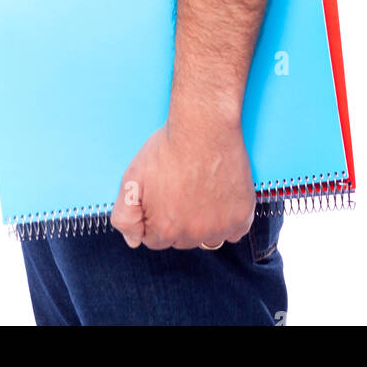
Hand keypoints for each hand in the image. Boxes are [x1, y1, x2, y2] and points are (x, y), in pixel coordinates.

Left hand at [110, 112, 255, 249]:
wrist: (203, 126)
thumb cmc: (168, 148)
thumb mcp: (132, 178)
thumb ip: (125, 216)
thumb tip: (133, 241)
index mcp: (165, 229)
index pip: (155, 239)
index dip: (156, 216)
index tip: (162, 196)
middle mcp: (194, 235)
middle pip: (182, 240)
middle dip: (178, 220)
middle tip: (181, 188)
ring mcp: (220, 227)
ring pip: (208, 238)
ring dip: (204, 222)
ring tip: (200, 191)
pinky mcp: (242, 216)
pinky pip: (235, 232)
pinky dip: (228, 220)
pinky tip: (220, 198)